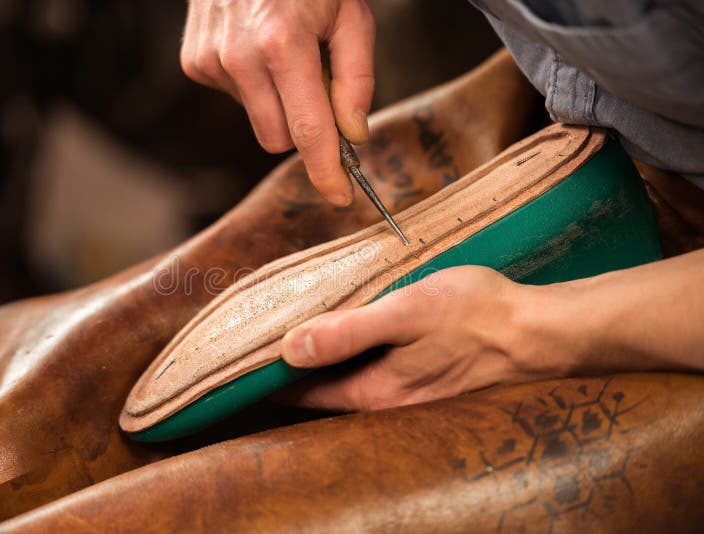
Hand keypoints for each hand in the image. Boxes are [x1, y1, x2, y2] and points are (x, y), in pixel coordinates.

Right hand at [180, 0, 375, 205]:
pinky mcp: (194, 62)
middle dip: (301, 128)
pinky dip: (251, 85)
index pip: (307, 132)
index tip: (340, 195)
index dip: (325, 172)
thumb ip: (356, 77)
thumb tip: (354, 134)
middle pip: (277, 139)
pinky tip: (255, 49)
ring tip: (282, 54)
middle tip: (317, 91)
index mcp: (283, 44)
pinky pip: (234, 99)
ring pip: (256, 120)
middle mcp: (239, 58)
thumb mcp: (349, 13)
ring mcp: (211, 61)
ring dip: (276, 102)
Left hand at [279, 266, 565, 410]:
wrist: (538, 332)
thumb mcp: (406, 313)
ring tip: (290, 334)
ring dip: (316, 364)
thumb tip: (290, 349)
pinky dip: (346, 357)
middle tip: (255, 342)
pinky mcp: (420, 381)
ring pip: (342, 383)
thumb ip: (348, 331)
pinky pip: (368, 373)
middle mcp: (384, 404)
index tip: (237, 361)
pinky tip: (346, 333)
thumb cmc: (476, 316)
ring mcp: (404, 396)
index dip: (266, 377)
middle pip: (318, 392)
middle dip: (286, 372)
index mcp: (374, 391)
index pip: (300, 393)